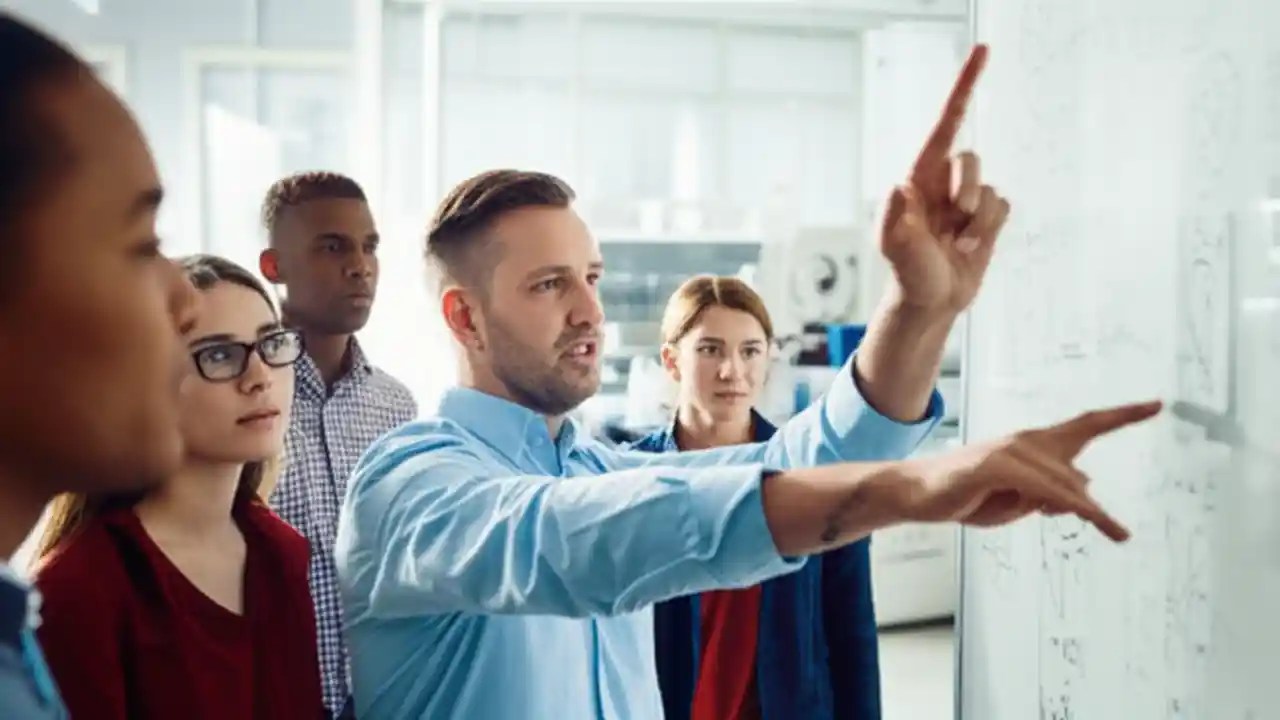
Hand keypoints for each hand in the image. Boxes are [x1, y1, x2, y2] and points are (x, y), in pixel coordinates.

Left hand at [879, 44, 1009, 315]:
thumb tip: (897, 188)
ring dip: (978, 219)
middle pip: (970, 159)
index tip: (983, 50)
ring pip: (991, 187)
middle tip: (953, 218)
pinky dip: (991, 228)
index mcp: (918, 176)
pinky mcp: (987, 217)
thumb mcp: (893, 247)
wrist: (931, 302)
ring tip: (957, 243)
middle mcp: (942, 182)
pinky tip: (971, 246)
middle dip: (967, 188)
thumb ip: (893, 218)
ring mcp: (966, 199)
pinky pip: (1004, 206)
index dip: (964, 86)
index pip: (945, 122)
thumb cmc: (907, 273)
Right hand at [900, 400, 1163, 540]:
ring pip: (1062, 484)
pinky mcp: (993, 466)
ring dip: (1085, 512)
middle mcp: (1026, 441)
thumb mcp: (1017, 501)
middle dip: (1092, 507)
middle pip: (1074, 471)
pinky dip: (1064, 503)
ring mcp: (1009, 451)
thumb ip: (1049, 494)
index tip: (1156, 405)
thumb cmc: (967, 496)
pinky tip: (1083, 514)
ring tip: (1102, 531)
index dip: (1122, 415)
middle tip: (1109, 532)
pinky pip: (1041, 488)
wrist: (918, 494)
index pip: (1085, 425)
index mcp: (1034, 446)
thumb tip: (1084, 489)